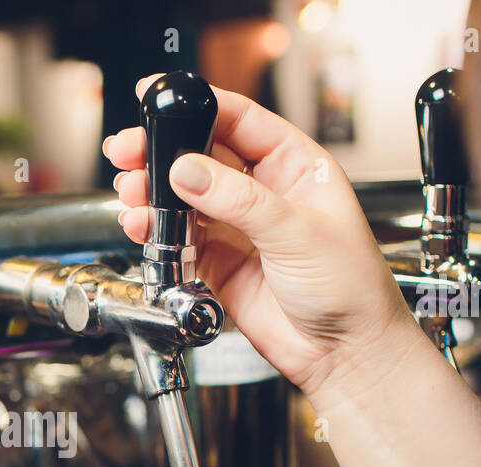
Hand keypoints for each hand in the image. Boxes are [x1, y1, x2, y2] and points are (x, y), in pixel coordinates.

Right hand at [105, 75, 421, 401]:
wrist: (345, 354)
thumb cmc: (351, 289)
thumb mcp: (298, 232)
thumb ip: (239, 200)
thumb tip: (188, 170)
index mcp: (297, 166)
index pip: (241, 120)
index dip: (199, 105)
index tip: (161, 99)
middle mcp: (265, 192)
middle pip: (203, 155)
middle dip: (163, 150)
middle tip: (129, 150)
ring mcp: (239, 227)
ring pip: (185, 197)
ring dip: (153, 192)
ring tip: (131, 193)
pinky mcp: (219, 263)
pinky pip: (180, 238)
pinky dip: (156, 230)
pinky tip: (142, 224)